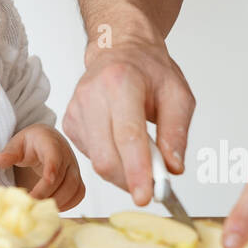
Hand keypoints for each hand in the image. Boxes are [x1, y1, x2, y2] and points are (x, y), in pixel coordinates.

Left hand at [0, 125, 85, 208]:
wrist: (46, 140)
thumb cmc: (29, 144)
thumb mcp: (16, 144)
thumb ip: (9, 153)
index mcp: (50, 143)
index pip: (55, 155)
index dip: (53, 168)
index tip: (48, 180)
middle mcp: (66, 155)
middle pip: (65, 178)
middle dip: (49, 193)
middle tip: (31, 204)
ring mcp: (74, 168)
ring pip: (74, 188)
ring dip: (59, 201)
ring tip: (40, 208)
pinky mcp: (77, 179)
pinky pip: (79, 194)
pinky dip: (68, 204)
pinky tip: (52, 208)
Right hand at [62, 39, 194, 205]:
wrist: (119, 50)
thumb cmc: (149, 71)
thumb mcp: (178, 95)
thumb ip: (177, 133)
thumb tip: (172, 169)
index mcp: (120, 82)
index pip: (127, 135)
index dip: (137, 170)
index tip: (146, 196)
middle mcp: (91, 95)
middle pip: (106, 157)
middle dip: (130, 180)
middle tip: (153, 184)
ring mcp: (76, 109)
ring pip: (97, 162)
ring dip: (123, 172)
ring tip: (142, 154)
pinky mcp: (69, 123)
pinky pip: (91, 157)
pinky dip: (112, 160)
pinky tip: (122, 144)